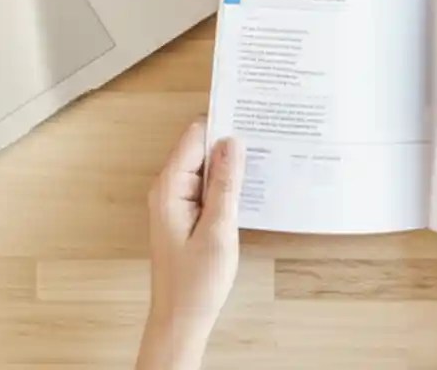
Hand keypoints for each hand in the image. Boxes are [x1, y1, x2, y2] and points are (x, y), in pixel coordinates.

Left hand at [136, 119, 243, 369]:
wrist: (181, 319)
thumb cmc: (196, 282)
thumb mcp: (218, 230)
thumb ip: (225, 184)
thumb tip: (233, 142)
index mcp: (170, 188)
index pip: (195, 136)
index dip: (223, 124)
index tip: (253, 118)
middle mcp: (169, 189)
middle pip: (200, 148)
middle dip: (231, 142)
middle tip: (268, 137)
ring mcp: (177, 202)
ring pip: (206, 167)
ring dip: (231, 165)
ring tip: (265, 159)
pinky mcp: (187, 214)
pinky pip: (208, 186)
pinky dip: (227, 184)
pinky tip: (250, 187)